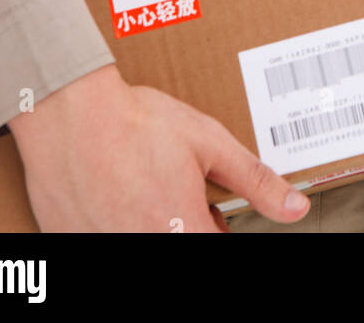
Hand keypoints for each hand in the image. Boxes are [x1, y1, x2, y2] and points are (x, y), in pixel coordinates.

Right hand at [8, 64, 311, 232]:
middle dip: (191, 225)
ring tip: (145, 189)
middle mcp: (143, 251)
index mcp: (184, 234)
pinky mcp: (72, 245)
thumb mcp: (208, 143)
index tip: (214, 210)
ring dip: (154, 225)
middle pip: (185, 246)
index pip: (222, 249)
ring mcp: (104, 251)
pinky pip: (106, 240)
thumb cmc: (136, 124)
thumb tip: (295, 207)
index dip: (221, 227)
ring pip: (148, 244)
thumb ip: (254, 180)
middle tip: (178, 191)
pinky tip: (113, 194)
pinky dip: (116, 223)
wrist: (67, 113)